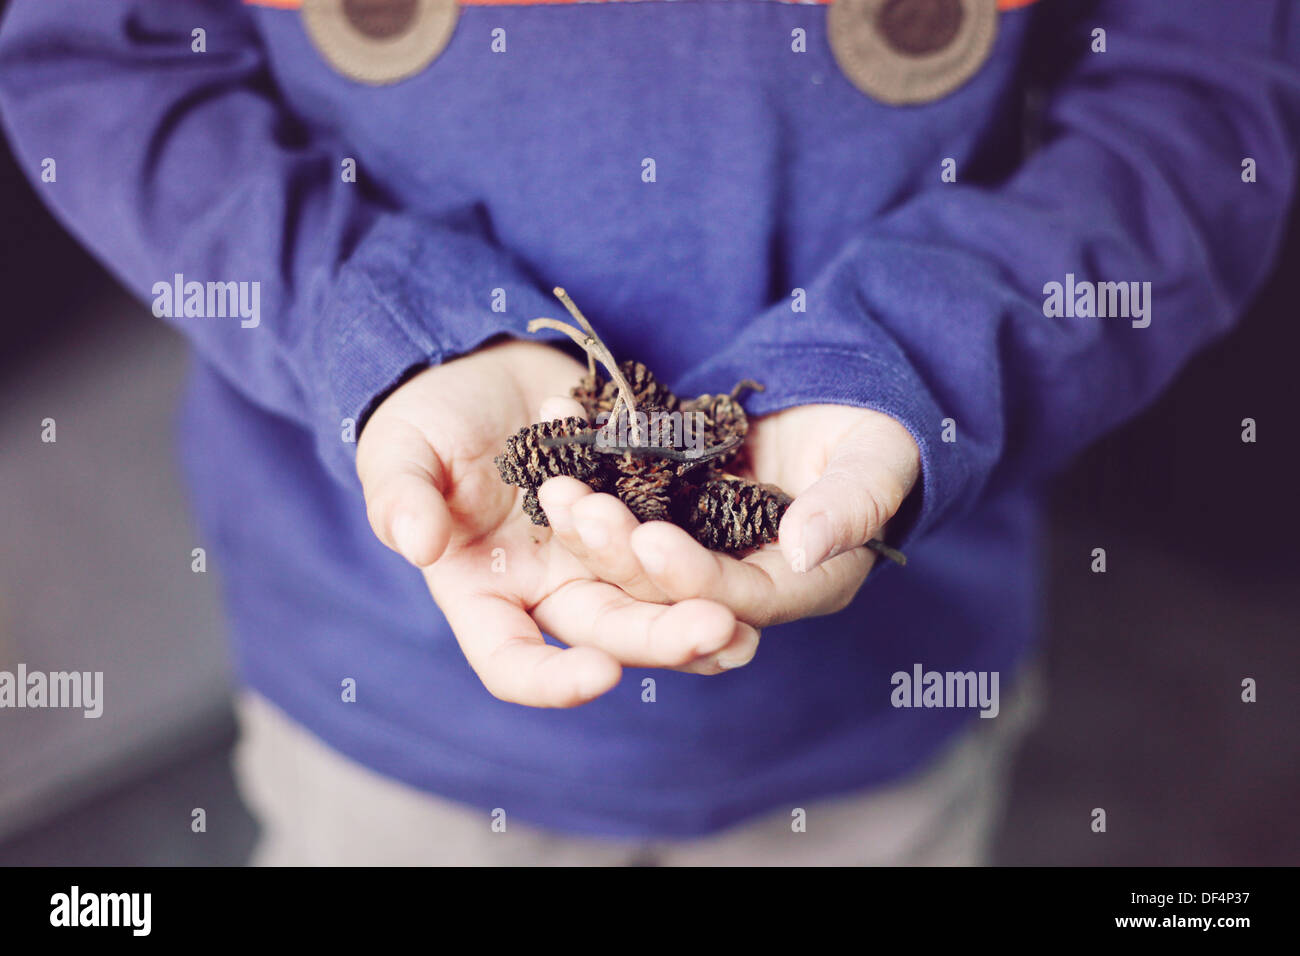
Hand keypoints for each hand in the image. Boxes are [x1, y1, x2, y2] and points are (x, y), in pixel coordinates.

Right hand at [355, 340, 755, 707]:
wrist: (481, 366)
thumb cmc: (425, 417)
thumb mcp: (399, 450)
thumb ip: (400, 495)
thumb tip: (415, 542)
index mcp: (485, 593)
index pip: (511, 660)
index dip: (551, 679)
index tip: (600, 674)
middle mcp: (549, 587)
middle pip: (606, 631)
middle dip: (660, 636)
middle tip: (714, 626)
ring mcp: (600, 554)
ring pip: (654, 598)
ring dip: (699, 609)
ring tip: (749, 611)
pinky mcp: (639, 512)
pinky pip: (681, 546)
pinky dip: (716, 559)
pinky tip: (764, 566)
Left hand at [539, 403, 919, 655]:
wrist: (849, 400)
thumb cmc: (882, 436)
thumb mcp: (880, 462)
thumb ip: (851, 505)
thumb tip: (804, 546)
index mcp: (796, 584)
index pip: (735, 598)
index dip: (690, 577)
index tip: (648, 542)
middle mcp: (738, 576)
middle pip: (667, 586)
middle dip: (617, 554)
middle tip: (577, 509)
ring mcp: (696, 541)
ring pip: (630, 547)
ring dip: (589, 519)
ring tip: (553, 479)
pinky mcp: (668, 502)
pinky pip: (622, 490)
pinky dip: (590, 462)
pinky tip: (557, 420)